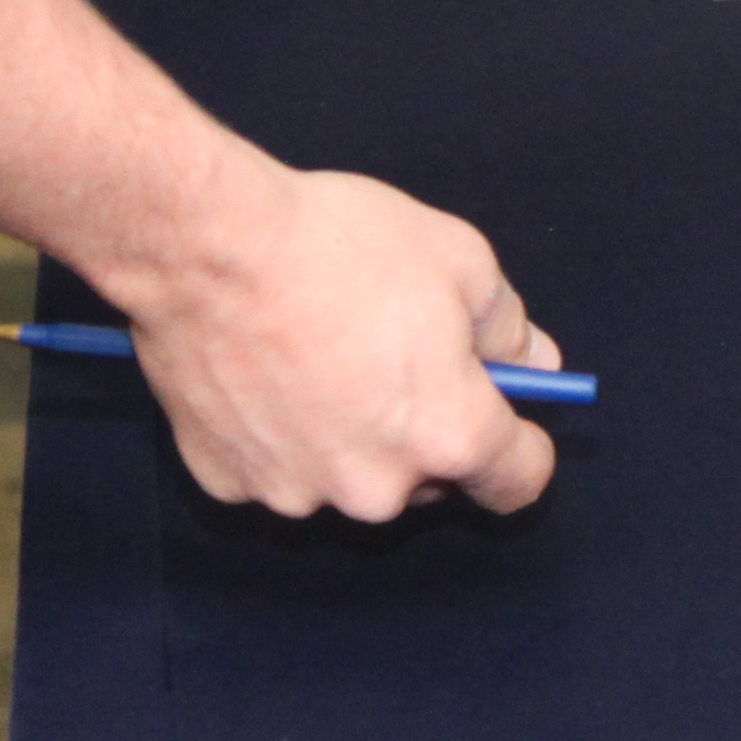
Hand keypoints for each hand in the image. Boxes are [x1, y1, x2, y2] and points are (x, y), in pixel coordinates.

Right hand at [116, 162, 563, 518]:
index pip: (517, 482)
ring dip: (350, 437)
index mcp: (447, 436)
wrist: (206, 246)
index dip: (522, 446)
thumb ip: (508, 328)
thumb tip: (533, 365)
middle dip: (424, 430)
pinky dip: (281, 435)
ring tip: (321, 356)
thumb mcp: (461, 260)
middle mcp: (375, 488)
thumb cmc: (340, 246)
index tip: (507, 414)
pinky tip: (266, 374)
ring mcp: (295, 494)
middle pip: (427, 480)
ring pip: (348, 477)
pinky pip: (277, 468)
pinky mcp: (228, 484)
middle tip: (397, 356)